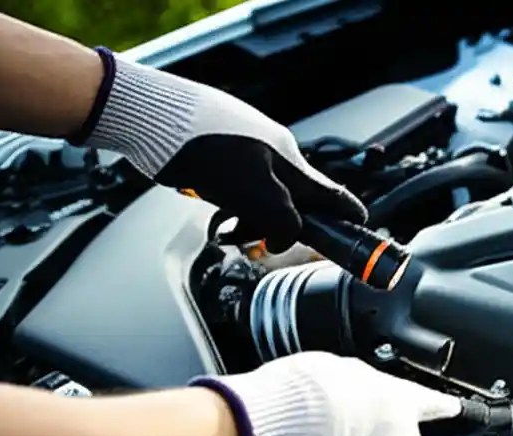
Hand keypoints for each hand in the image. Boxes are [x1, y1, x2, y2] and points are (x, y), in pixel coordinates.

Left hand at [77, 49, 365, 250]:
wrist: (150, 117)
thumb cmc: (201, 144)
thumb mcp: (254, 191)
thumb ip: (281, 219)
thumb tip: (287, 239)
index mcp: (288, 159)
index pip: (329, 193)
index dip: (348, 213)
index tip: (362, 225)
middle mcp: (271, 155)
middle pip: (292, 202)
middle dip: (279, 227)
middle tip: (259, 242)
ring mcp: (244, 155)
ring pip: (261, 200)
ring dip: (247, 220)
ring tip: (226, 225)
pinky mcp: (218, 158)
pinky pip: (235, 191)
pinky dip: (228, 206)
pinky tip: (211, 207)